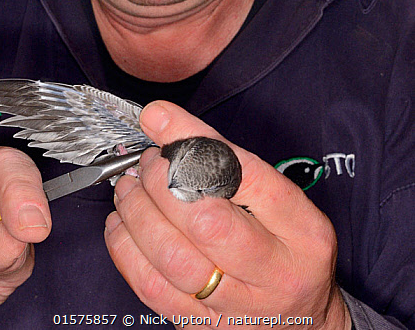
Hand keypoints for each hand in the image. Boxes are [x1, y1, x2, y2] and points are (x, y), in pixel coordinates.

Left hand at [105, 102, 350, 328]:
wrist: (303, 324)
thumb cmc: (289, 251)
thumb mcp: (286, 204)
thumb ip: (236, 166)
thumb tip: (168, 125)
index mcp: (302, 232)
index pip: (244, 176)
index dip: (193, 142)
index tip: (159, 118)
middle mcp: (274, 273)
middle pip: (205, 220)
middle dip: (163, 180)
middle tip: (150, 161)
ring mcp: (237, 307)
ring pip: (171, 256)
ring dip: (138, 211)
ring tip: (130, 186)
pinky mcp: (201, 327)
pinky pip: (151, 288)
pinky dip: (125, 248)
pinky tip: (122, 224)